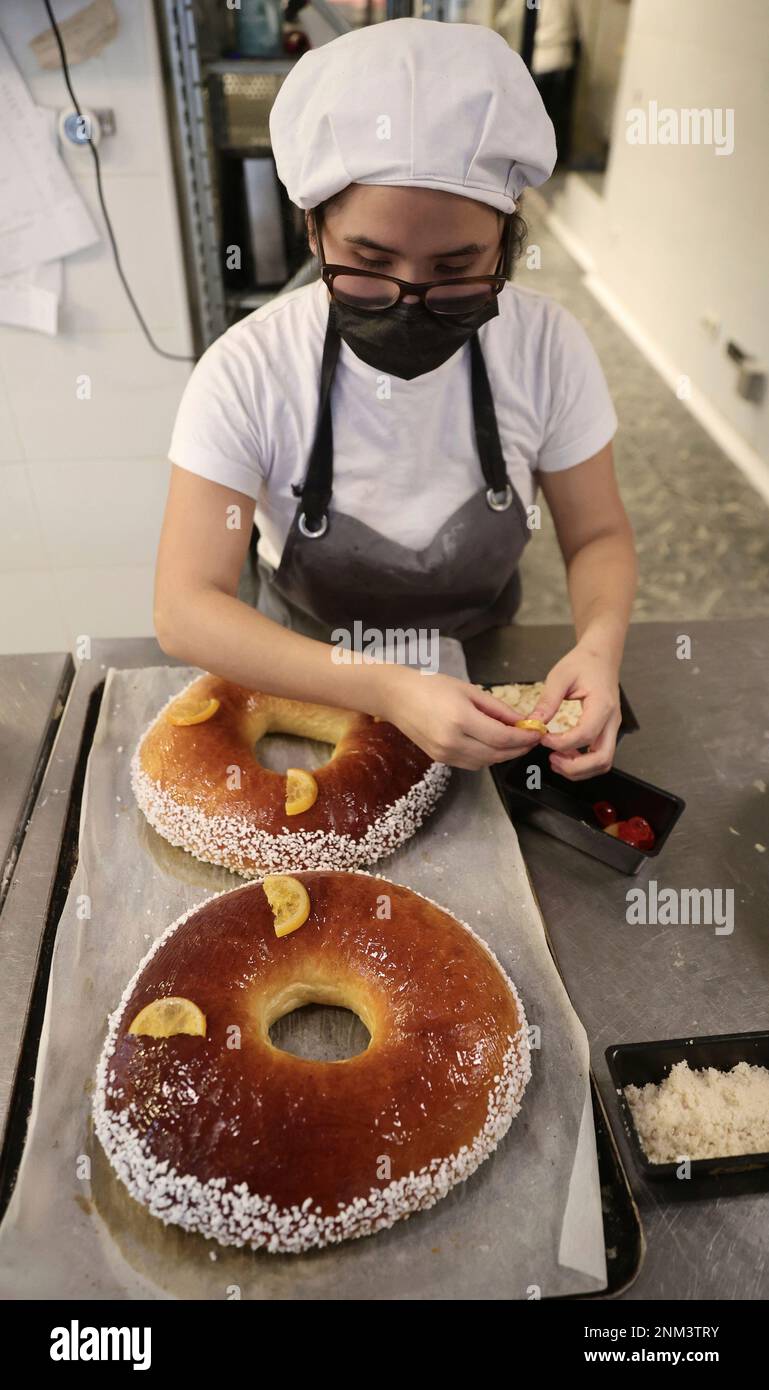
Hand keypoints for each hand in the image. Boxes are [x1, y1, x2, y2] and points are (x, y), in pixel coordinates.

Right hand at [375, 667, 544, 770]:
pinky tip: (495, 746)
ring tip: (517, 742)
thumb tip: (522, 722)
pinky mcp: (440, 759)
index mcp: (460, 719)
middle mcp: (452, 741)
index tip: (537, 732)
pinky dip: (488, 757)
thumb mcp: (469, 690)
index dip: (524, 738)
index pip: (502, 737)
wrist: (397, 697)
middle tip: (532, 739)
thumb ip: (498, 709)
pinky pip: (472, 763)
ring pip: (486, 763)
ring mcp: (445, 753)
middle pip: (497, 754)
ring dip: (505, 755)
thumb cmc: (432, 686)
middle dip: (519, 748)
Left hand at [529, 643, 621, 780]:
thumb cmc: (583, 663)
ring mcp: (611, 728)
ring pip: (603, 762)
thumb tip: (533, 723)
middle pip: (602, 758)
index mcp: (602, 704)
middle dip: (575, 767)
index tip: (543, 738)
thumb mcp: (560, 676)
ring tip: (555, 759)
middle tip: (552, 759)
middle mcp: (611, 720)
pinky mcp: (606, 731)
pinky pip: (599, 756)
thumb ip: (547, 701)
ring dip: (579, 769)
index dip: (562, 743)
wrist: (601, 658)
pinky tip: (564, 755)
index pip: (585, 734)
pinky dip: (582, 763)